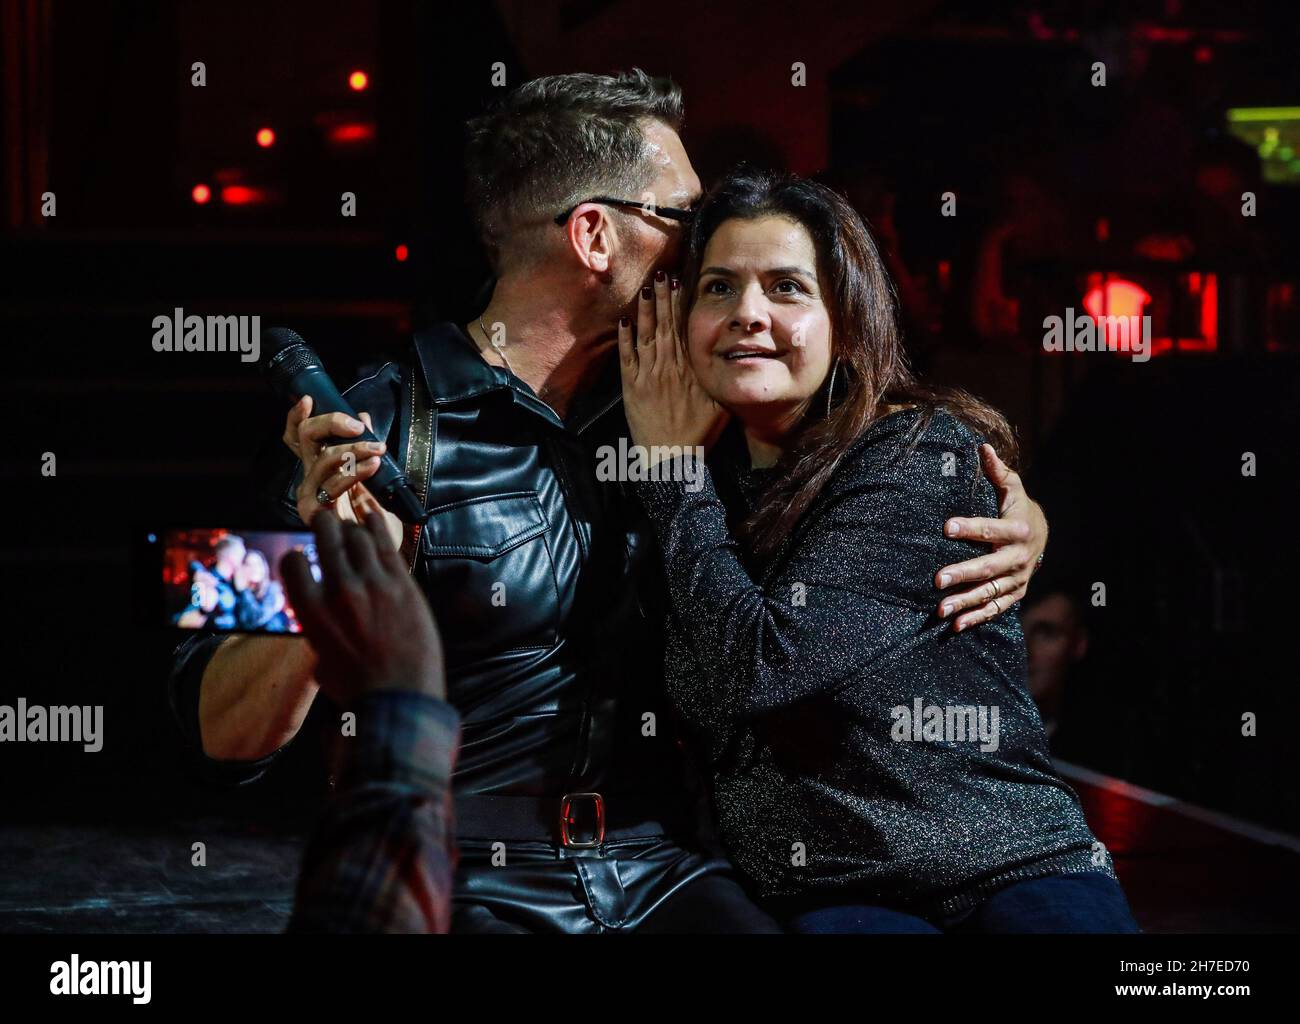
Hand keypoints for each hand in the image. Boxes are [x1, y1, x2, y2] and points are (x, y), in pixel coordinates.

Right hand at [281, 512, 444, 705]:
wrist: (400, 698)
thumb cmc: (358, 690)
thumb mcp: (323, 663)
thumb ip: (320, 637)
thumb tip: (325, 630)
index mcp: (312, 612)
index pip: (293, 564)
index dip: (296, 557)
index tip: (302, 557)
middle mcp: (339, 590)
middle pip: (327, 538)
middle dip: (323, 524)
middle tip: (324, 520)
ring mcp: (373, 584)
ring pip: (358, 536)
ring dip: (351, 526)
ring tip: (350, 523)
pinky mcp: (402, 584)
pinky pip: (387, 545)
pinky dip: (377, 526)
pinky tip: (373, 518)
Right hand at [283, 396, 402, 550]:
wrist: (381, 555)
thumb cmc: (376, 519)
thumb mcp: (376, 478)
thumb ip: (365, 447)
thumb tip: (363, 416)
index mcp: (321, 466)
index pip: (298, 437)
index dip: (297, 418)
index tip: (307, 400)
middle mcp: (311, 477)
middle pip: (305, 438)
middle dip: (330, 422)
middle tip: (358, 426)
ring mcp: (310, 495)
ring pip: (322, 458)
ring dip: (353, 449)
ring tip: (377, 450)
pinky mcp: (315, 513)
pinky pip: (332, 484)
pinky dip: (353, 471)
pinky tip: (371, 466)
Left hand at [618, 272, 725, 461]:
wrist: (671, 457)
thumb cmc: (699, 434)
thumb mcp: (720, 405)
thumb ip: (721, 380)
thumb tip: (734, 360)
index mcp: (690, 369)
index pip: (685, 329)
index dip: (681, 306)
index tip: (679, 285)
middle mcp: (668, 367)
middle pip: (665, 326)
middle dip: (663, 299)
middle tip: (661, 275)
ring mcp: (648, 375)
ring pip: (646, 336)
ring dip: (646, 311)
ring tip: (646, 289)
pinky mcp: (631, 387)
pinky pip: (626, 356)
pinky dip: (625, 338)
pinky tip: (625, 320)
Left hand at [935, 443, 1046, 631]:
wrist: (1043, 535)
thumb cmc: (1018, 507)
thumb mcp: (1012, 488)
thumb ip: (997, 471)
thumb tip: (982, 447)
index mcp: (1018, 529)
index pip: (992, 528)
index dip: (970, 527)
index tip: (946, 527)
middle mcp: (1019, 556)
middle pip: (990, 567)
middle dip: (964, 573)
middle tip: (936, 579)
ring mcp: (1018, 578)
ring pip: (991, 592)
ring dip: (966, 602)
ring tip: (940, 609)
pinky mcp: (1015, 593)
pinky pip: (996, 608)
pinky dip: (977, 618)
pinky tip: (955, 626)